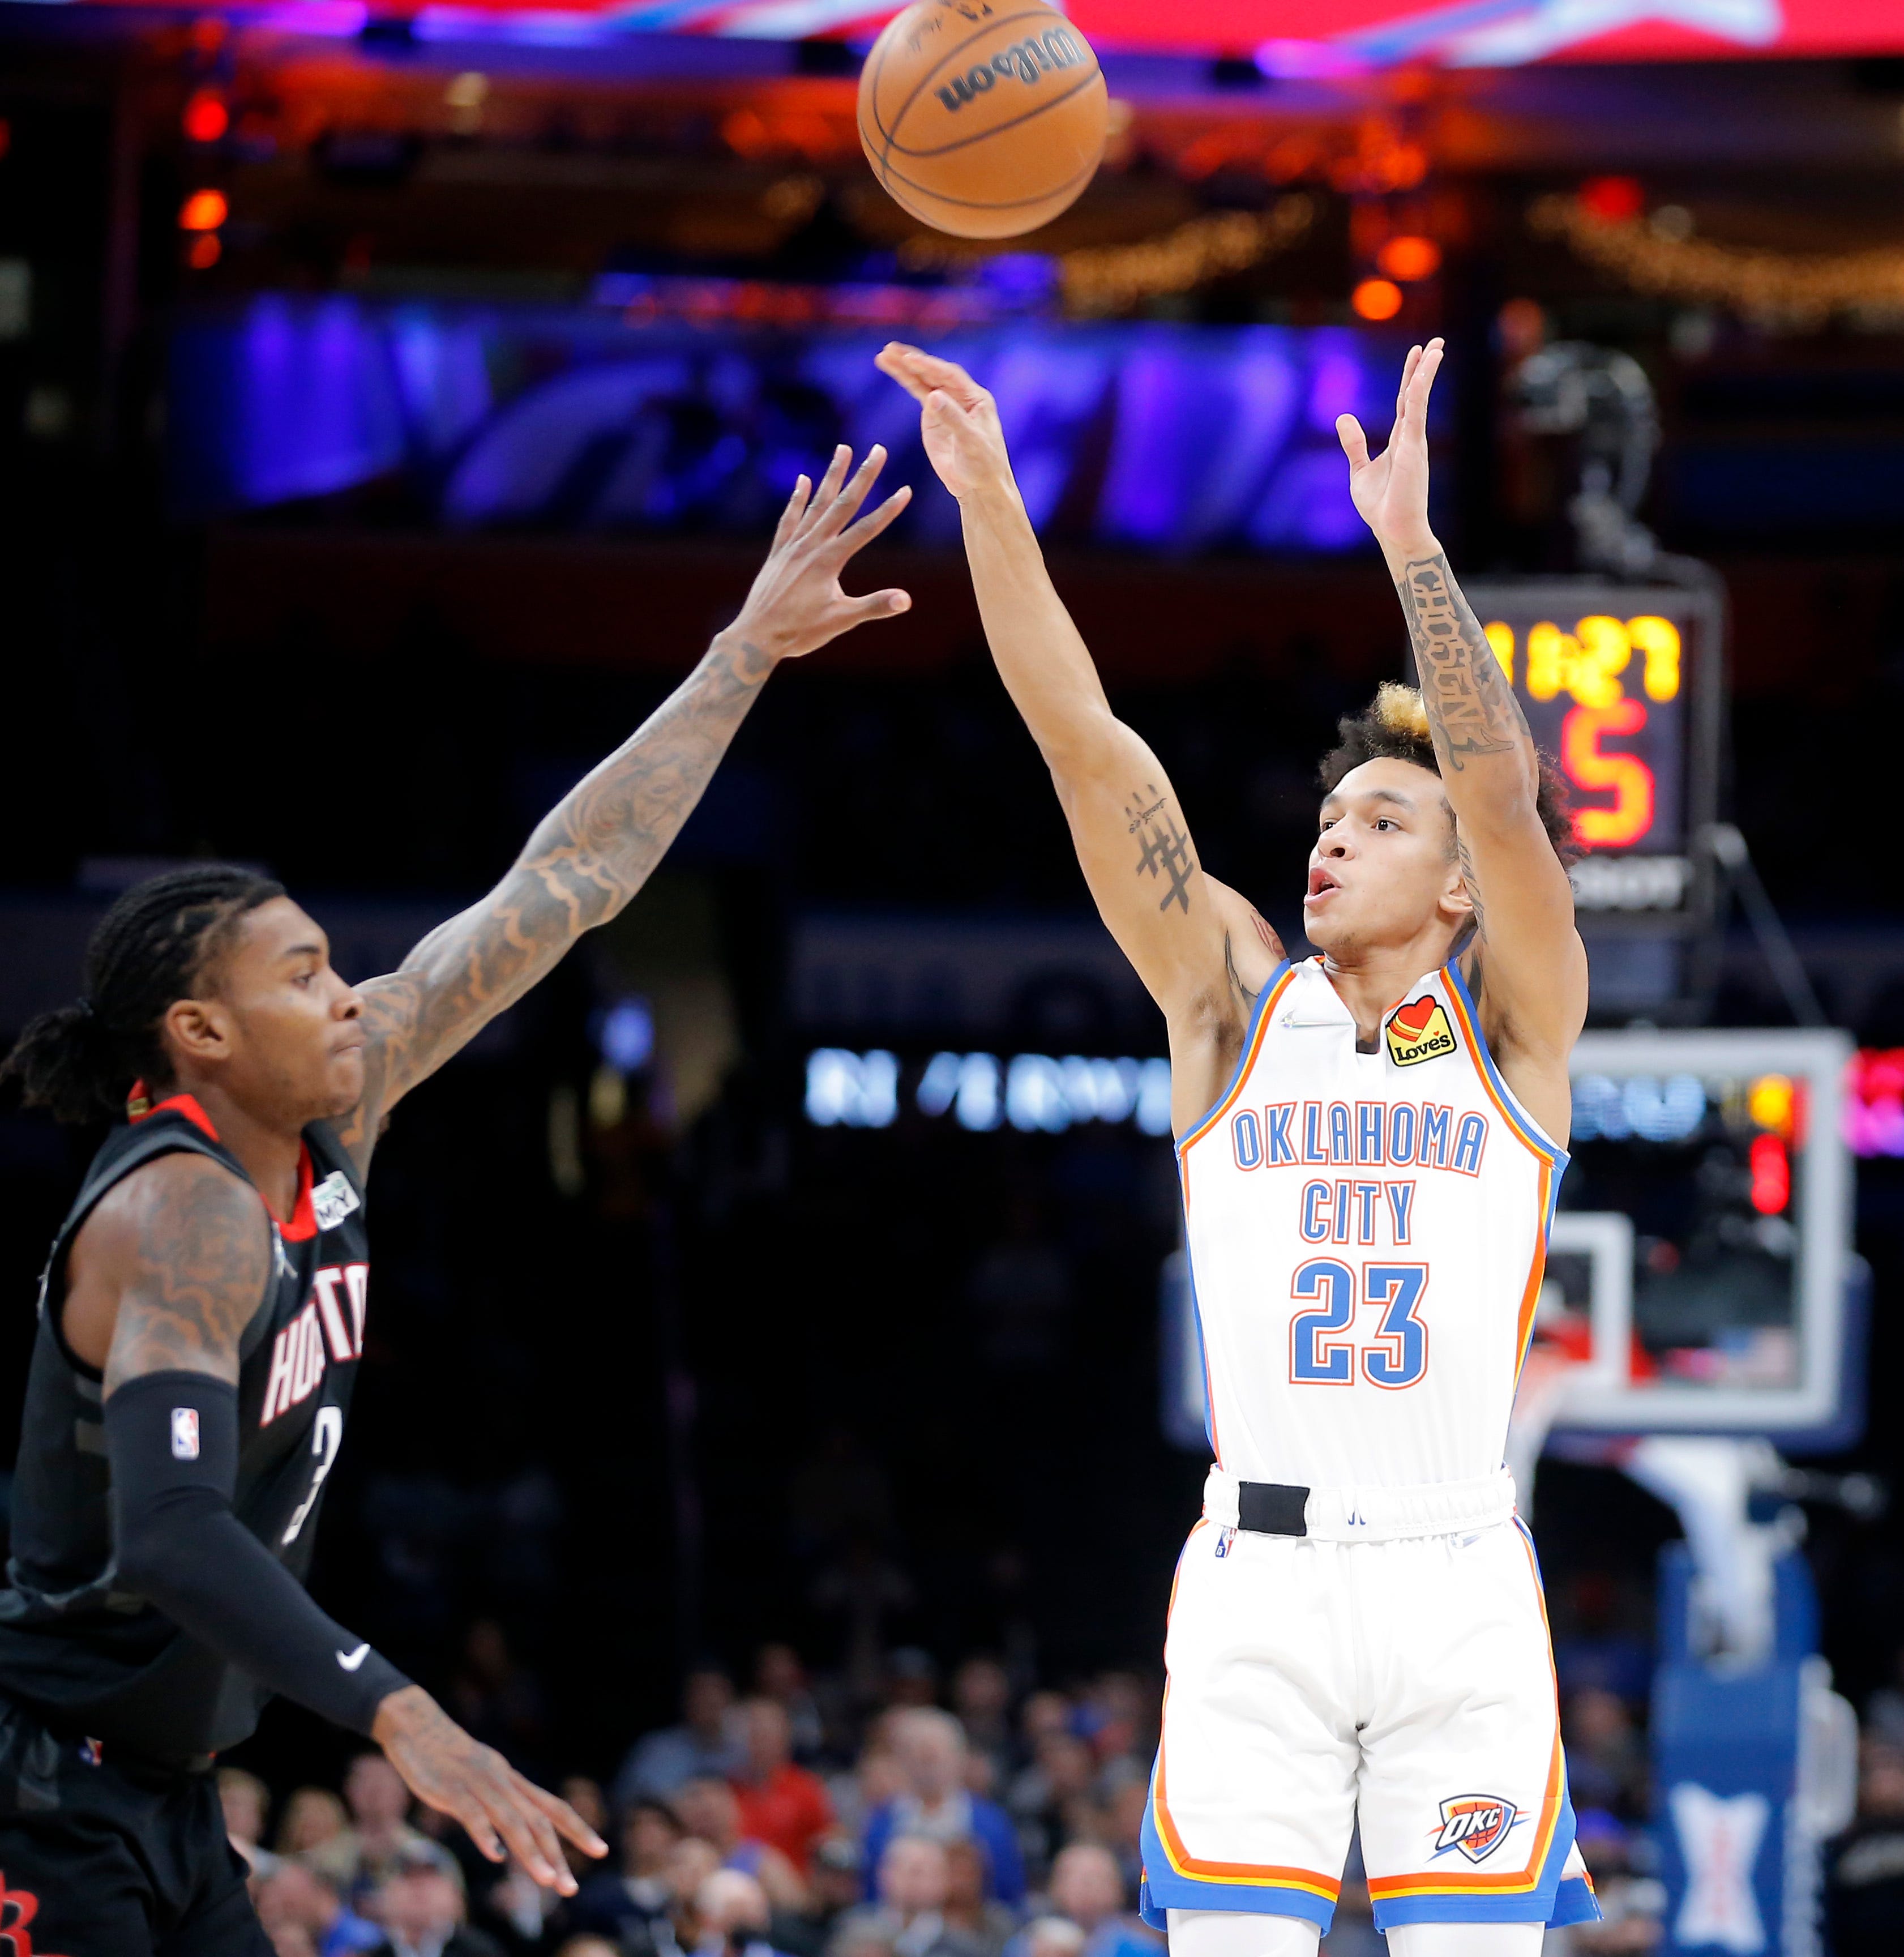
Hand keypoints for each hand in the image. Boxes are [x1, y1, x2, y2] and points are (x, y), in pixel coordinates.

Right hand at [372, 1685, 605, 1894]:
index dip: (578, 1829)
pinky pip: (472, 1813)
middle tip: (571, 1888)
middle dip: (556, 1855)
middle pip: (538, 1821)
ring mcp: (480, 1786)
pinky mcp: (452, 1790)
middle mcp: (503, 1783)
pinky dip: (485, 1834)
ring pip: (512, 1821)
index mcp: (512, 1782)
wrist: (417, 1725)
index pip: (553, 1808)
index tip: (602, 1851)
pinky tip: (496, 1855)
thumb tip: (507, 1841)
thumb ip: (498, 1805)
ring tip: (547, 1881)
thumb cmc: (449, 1758)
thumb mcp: (482, 1779)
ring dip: (531, 1853)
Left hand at [726, 445, 911, 662]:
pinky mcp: (778, 552)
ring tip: (843, 449)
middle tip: (878, 450)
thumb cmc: (799, 632)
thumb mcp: (841, 620)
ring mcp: (792, 546)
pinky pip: (789, 518)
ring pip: (816, 503)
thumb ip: (874, 606)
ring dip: (831, 475)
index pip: (866, 529)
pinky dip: (797, 499)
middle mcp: (811, 545)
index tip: (906, 489)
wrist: (756, 636)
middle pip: (842, 504)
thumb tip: (905, 600)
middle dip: (863, 476)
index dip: (888, 510)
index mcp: (829, 560)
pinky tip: (803, 480)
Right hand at [875, 343, 1014, 503]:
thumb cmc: (983, 465)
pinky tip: (892, 368)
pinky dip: (905, 381)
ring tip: (883, 355)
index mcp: (975, 398)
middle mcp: (960, 396)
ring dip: (904, 368)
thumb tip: (932, 396)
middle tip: (890, 349)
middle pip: (934, 373)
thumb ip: (953, 419)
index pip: (949, 376)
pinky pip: (918, 393)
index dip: (929, 367)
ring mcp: (945, 405)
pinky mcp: (933, 417)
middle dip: (913, 361)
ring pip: (923, 381)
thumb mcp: (970, 442)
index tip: (909, 359)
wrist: (979, 486)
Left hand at [1336, 337, 1442, 558]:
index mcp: (1400, 441)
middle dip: (1424, 368)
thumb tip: (1343, 417)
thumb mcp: (1360, 470)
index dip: (1410, 378)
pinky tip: (1421, 374)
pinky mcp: (1413, 450)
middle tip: (1435, 343)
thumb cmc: (1381, 507)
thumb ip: (1354, 444)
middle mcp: (1411, 438)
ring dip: (1426, 373)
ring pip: (1420, 399)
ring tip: (1436, 348)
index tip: (1417, 354)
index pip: (1406, 402)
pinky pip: (1416, 414)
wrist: (1394, 530)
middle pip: (1416, 395)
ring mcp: (1414, 442)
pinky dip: (1418, 393)